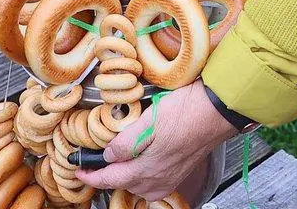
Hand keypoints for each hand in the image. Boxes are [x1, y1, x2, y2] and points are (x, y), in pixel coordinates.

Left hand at [77, 81, 231, 199]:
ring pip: (138, 185)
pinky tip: (141, 161)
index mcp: (147, 169)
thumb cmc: (186, 111)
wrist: (217, 111)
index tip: (78, 170)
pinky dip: (141, 175)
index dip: (91, 176)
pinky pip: (153, 182)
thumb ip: (125, 143)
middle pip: (123, 185)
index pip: (110, 179)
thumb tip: (108, 156)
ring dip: (124, 176)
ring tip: (116, 160)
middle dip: (107, 176)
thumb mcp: (148, 120)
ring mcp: (170, 178)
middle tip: (93, 162)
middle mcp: (158, 180)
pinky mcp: (179, 172)